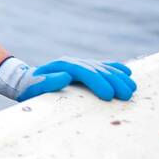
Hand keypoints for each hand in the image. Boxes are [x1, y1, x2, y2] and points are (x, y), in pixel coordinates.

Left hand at [0, 55, 135, 101]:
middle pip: (97, 70)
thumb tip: (66, 76)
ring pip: (103, 68)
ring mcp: (80, 64)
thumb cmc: (31, 87)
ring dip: (118, 77)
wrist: (27, 81)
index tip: (109, 95)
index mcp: (62, 66)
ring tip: (131, 88)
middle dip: (113, 82)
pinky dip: (115, 69)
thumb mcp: (35, 86)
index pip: (84, 72)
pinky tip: (127, 72)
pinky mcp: (84, 69)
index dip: (98, 82)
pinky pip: (103, 67)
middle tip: (126, 95)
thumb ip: (48, 82)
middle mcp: (73, 63)